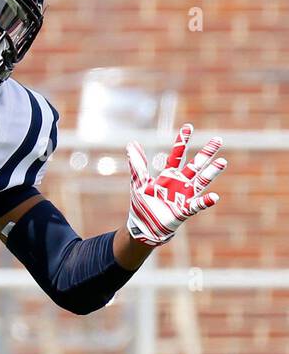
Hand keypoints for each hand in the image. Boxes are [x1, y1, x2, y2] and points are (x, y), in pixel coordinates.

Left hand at [126, 123, 225, 245]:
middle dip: (206, 153)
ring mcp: (184, 195)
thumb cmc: (142, 205)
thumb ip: (137, 164)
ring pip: (201, 181)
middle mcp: (180, 183)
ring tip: (222, 162)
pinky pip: (197, 205)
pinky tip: (215, 197)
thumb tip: (131, 144)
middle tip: (218, 140)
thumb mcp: (138, 182)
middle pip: (196, 165)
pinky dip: (205, 201)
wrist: (144, 227)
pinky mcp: (184, 210)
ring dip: (211, 173)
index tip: (188, 127)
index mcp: (168, 175)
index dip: (182, 141)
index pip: (177, 154)